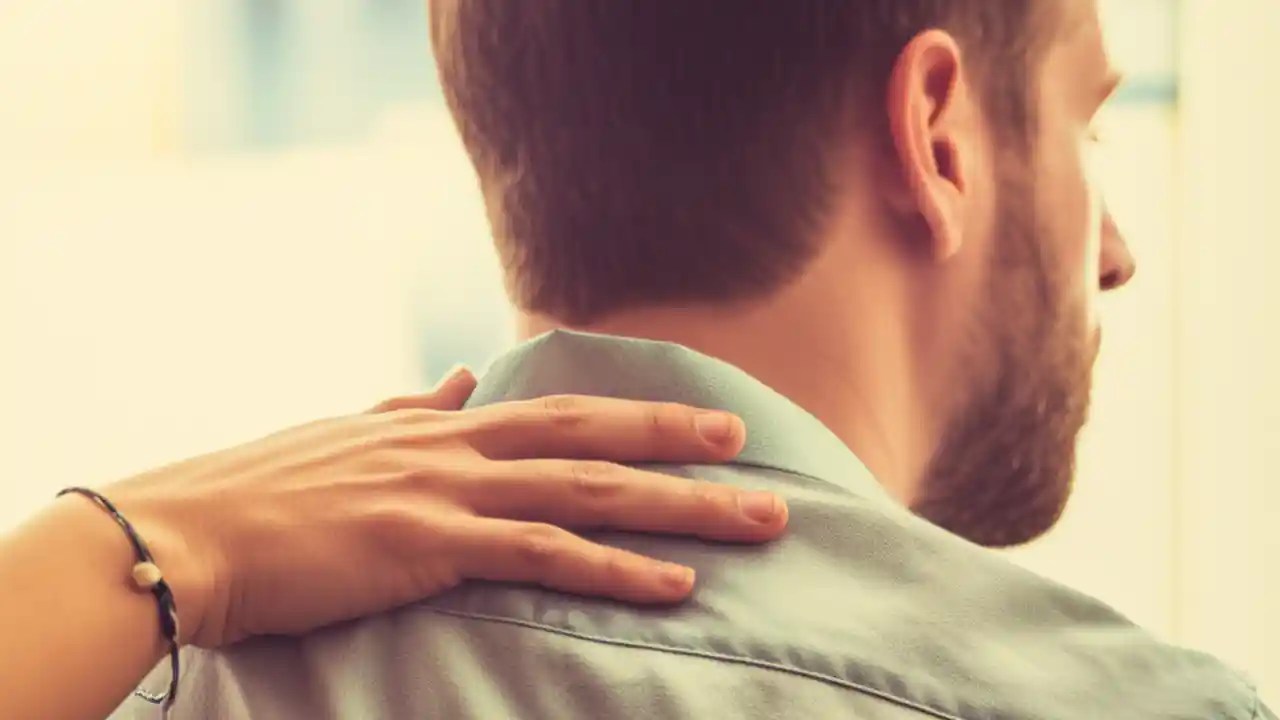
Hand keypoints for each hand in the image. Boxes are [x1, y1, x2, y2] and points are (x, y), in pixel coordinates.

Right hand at [93, 368, 786, 648]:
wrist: (184, 530)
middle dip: (677, 439)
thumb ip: (410, 408)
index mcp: (437, 426)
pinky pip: (543, 556)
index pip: (556, 409)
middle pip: (591, 435)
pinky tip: (674, 586)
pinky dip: (615, 570)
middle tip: (750, 446)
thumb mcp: (343, 433)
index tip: (693, 417)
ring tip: (755, 520)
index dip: (631, 410)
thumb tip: (458, 379)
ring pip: (587, 491)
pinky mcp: (428, 545)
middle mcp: (455, 447)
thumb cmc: (255, 492)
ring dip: (680, 507)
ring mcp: (446, 493)